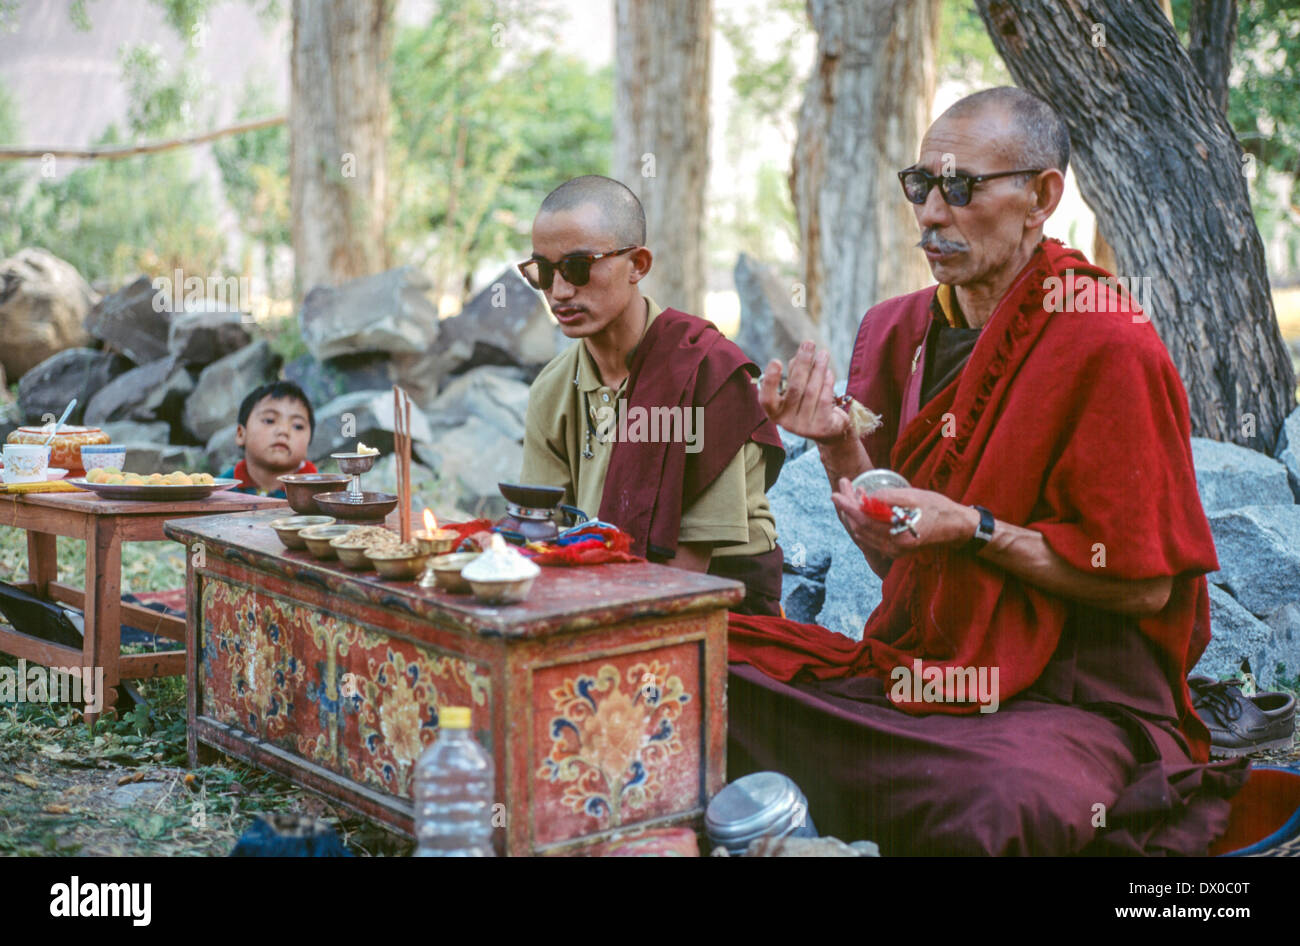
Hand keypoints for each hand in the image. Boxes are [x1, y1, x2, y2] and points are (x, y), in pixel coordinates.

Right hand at [759, 342, 848, 443]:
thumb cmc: (807, 404)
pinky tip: (828, 371)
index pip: (767, 398)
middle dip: (803, 363)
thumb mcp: (797, 390)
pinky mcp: (822, 428)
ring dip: (818, 369)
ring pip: (811, 392)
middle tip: (809, 343)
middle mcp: (786, 422)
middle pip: (795, 388)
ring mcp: (804, 428)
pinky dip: (827, 383)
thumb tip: (799, 358)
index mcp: (774, 412)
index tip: (776, 361)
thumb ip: (795, 375)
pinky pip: (825, 399)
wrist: (828, 430)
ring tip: (823, 353)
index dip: (770, 381)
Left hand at [829, 480, 979, 556]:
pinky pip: (870, 536)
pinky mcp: (894, 549)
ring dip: (854, 513)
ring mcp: (893, 551)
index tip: (836, 494)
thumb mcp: (915, 497)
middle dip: (848, 507)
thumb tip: (866, 496)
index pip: (864, 521)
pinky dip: (863, 521)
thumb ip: (889, 498)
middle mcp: (892, 548)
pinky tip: (863, 505)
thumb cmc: (938, 508)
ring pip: (862, 533)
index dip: (848, 506)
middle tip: (843, 486)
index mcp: (897, 536)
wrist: (955, 527)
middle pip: (860, 527)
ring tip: (851, 492)